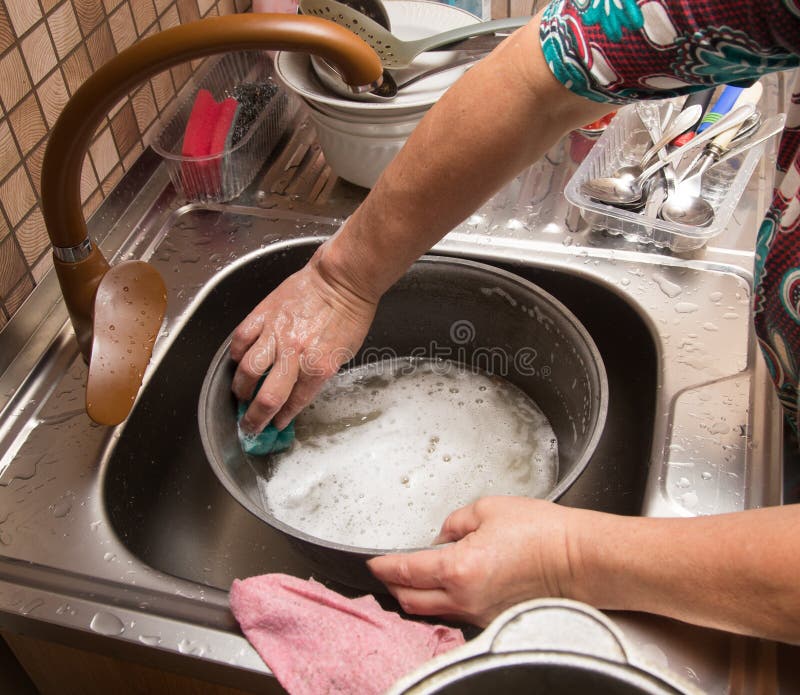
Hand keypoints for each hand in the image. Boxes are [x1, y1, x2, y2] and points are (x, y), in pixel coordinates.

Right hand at [230, 245, 377, 432]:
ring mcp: (276, 333)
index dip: (282, 419)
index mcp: (319, 367)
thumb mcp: (343, 354)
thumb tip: (299, 390)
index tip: (276, 425)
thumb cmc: (351, 313)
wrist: (343, 279)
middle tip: (250, 424)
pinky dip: (236, 354)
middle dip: (255, 418)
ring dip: (240, 388)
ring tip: (240, 394)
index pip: (294, 403)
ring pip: (247, 370)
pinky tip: (238, 360)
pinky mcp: (264, 314)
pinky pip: (241, 339)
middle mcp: (295, 354)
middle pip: (267, 397)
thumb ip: (318, 373)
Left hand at [368, 497, 579, 626]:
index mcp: (458, 568)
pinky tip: (448, 584)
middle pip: (411, 601)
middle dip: (393, 585)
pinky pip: (456, 614)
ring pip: (432, 612)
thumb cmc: (542, 532)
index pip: (405, 571)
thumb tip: (442, 535)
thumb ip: (455, 522)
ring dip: (417, 596)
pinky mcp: (493, 619)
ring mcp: (480, 614)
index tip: (373, 562)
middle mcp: (465, 598)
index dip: (383, 566)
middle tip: (388, 570)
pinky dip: (443, 601)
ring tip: (414, 577)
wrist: (579, 560)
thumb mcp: (488, 509)